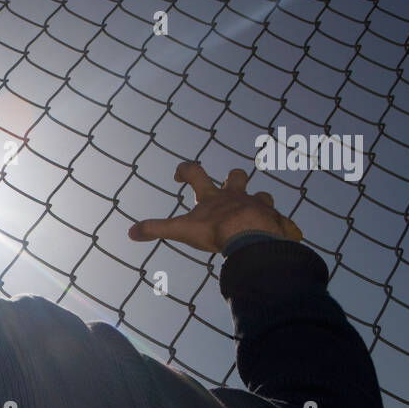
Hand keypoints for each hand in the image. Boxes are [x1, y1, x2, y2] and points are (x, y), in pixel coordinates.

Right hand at [128, 161, 302, 252]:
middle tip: (226, 188)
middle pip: (235, 177)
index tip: (178, 176)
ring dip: (256, 201)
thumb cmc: (216, 231)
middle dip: (231, 179)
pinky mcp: (273, 219)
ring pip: (261, 195)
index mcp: (212, 197)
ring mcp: (257, 205)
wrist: (252, 237)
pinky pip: (277, 218)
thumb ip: (156, 229)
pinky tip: (272, 232)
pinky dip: (275, 224)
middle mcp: (235, 196)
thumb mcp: (181, 230)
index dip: (185, 170)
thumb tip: (130, 232)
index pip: (195, 172)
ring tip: (251, 213)